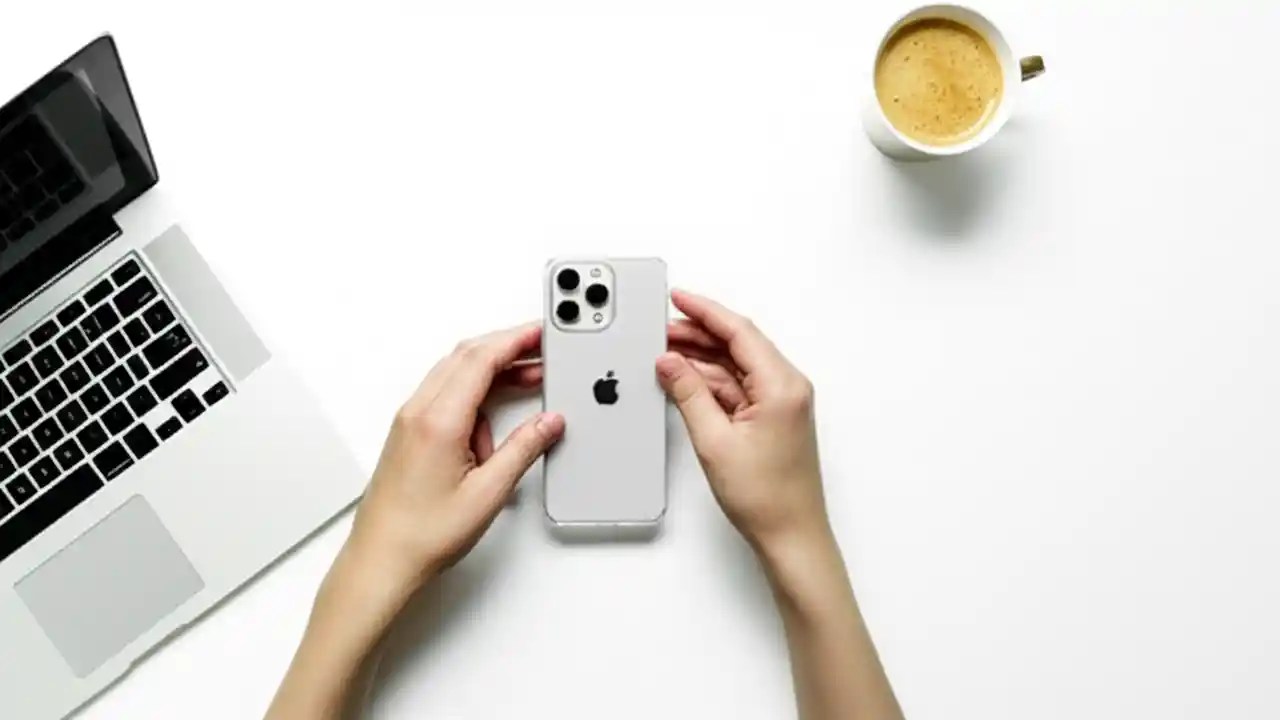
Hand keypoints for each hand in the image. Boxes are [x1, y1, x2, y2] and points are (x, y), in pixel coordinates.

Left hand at [346, 323, 563, 603]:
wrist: (380, 561)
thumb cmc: (422, 534)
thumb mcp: (488, 493)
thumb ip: (523, 450)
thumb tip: (549, 422)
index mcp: (438, 420)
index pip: (480, 359)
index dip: (515, 339)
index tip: (541, 332)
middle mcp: (418, 412)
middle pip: (466, 357)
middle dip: (508, 349)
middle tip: (542, 352)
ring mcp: (410, 421)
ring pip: (456, 375)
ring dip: (492, 375)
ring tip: (527, 391)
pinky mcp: (409, 433)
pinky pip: (446, 397)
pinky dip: (475, 399)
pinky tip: (493, 429)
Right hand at [660, 290, 827, 552]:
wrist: (791, 537)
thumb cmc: (767, 498)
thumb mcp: (714, 441)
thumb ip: (688, 394)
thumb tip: (669, 362)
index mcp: (783, 385)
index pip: (740, 332)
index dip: (705, 311)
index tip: (679, 298)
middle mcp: (787, 388)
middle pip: (738, 345)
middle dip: (699, 334)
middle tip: (661, 328)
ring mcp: (780, 403)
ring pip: (735, 367)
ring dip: (702, 358)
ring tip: (665, 352)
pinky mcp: (772, 419)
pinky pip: (738, 388)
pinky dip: (710, 382)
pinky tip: (684, 380)